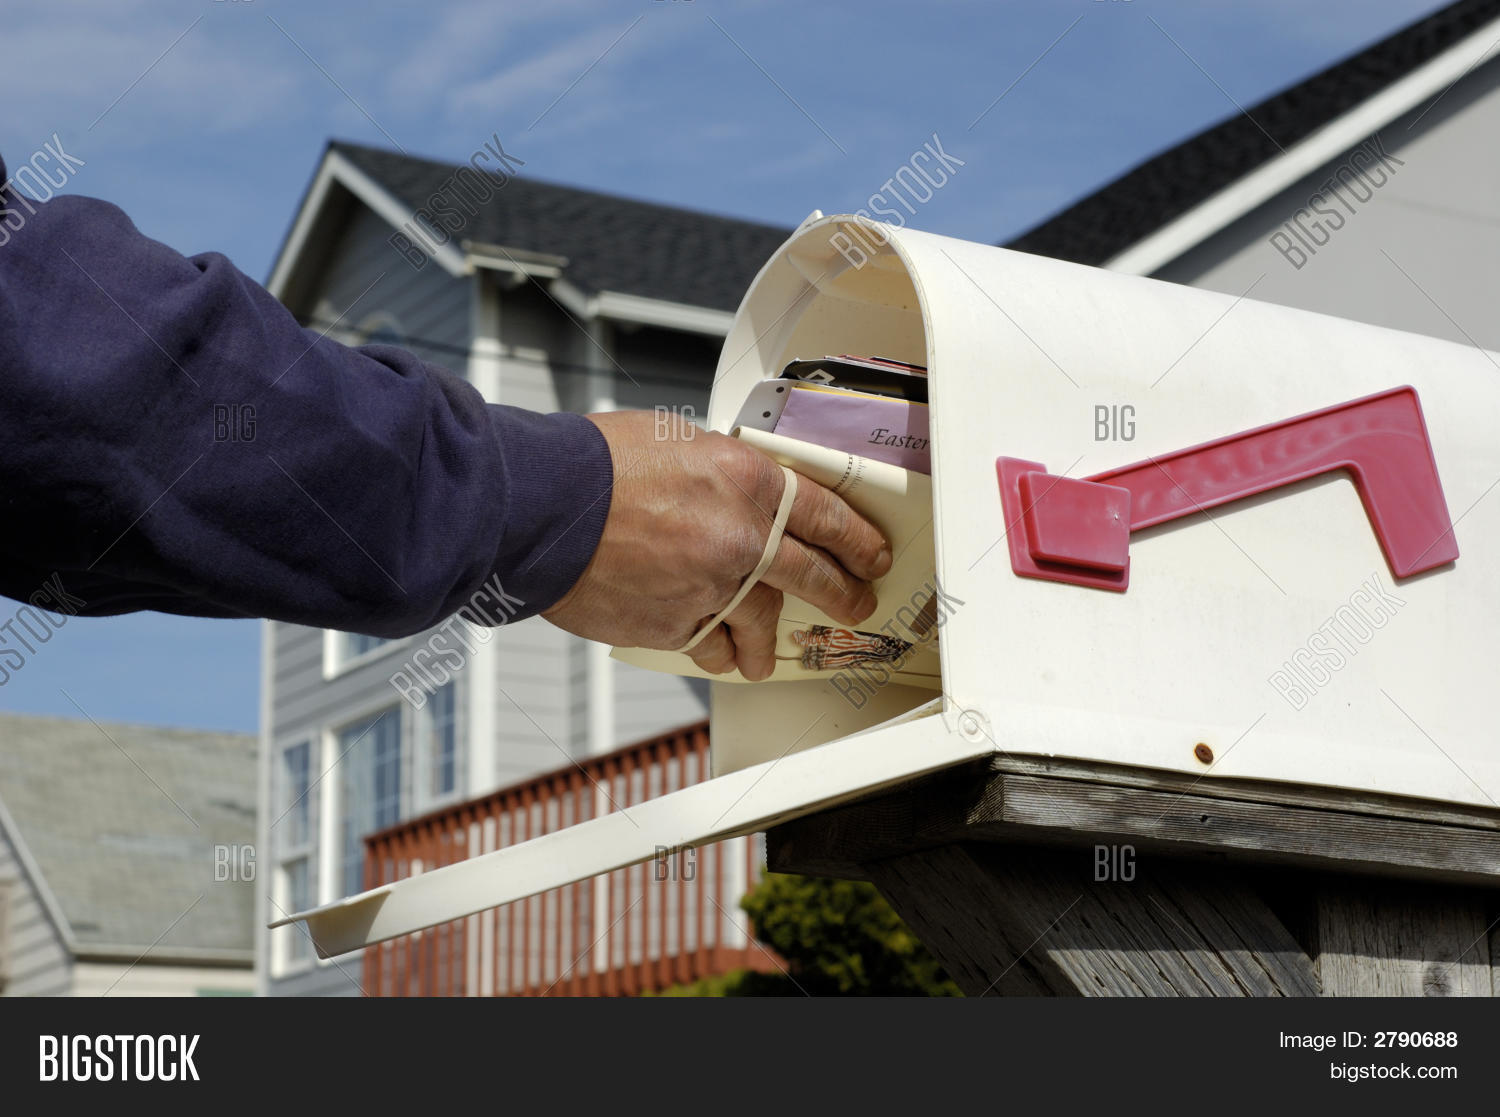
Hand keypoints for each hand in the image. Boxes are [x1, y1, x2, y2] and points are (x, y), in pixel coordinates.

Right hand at [542, 410, 891, 679]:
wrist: (541, 504)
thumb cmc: (594, 464)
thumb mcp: (678, 442)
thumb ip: (721, 476)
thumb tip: (737, 494)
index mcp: (748, 480)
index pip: (826, 514)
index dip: (857, 539)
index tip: (870, 555)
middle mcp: (740, 536)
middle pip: (811, 574)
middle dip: (840, 593)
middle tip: (855, 604)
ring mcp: (711, 585)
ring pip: (759, 622)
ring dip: (767, 642)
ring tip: (768, 656)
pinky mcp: (676, 624)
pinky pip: (710, 644)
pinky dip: (716, 650)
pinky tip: (720, 655)